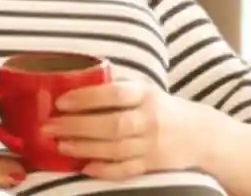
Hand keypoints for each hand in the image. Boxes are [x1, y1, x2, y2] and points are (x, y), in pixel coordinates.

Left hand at [44, 79, 204, 179]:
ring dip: (84, 148)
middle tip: (49, 126)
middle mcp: (150, 119)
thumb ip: (118, 87)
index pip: (115, 94)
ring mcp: (151, 145)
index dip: (87, 97)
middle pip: (111, 124)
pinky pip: (125, 170)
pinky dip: (104, 170)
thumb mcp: (146, 90)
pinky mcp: (152, 166)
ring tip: (59, 145)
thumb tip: (77, 80)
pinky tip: (84, 167)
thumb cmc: (164, 108)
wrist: (201, 134)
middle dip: (77, 126)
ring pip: (115, 148)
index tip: (61, 101)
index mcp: (146, 94)